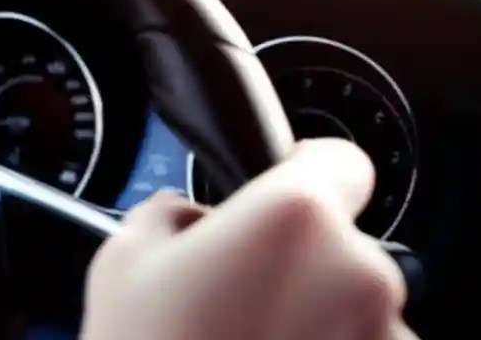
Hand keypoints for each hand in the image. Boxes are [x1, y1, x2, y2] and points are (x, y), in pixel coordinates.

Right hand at [82, 139, 415, 339]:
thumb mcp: (123, 258)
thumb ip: (176, 213)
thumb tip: (196, 218)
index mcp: (293, 218)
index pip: (341, 160)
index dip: (305, 172)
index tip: (282, 191)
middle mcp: (357, 274)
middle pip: (343, 244)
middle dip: (298, 264)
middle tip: (235, 299)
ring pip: (354, 308)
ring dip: (316, 321)